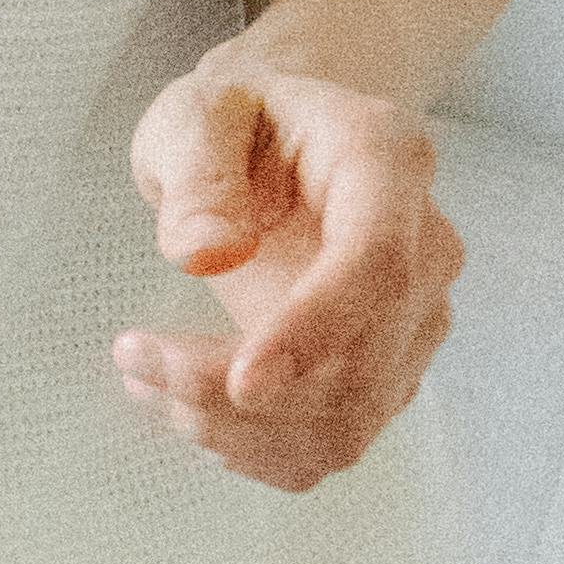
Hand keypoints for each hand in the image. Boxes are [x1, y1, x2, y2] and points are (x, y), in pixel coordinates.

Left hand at [116, 51, 460, 485]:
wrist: (282, 143)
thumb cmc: (239, 121)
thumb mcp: (198, 115)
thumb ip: (198, 172)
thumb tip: (205, 254)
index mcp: (388, 163)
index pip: (377, 266)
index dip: (314, 332)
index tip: (239, 382)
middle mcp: (426, 249)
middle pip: (359, 363)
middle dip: (235, 389)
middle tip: (136, 358)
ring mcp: (416, 320)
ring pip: (348, 421)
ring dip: (238, 430)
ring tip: (150, 379)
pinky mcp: (387, 372)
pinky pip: (333, 442)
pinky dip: (256, 448)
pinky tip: (190, 408)